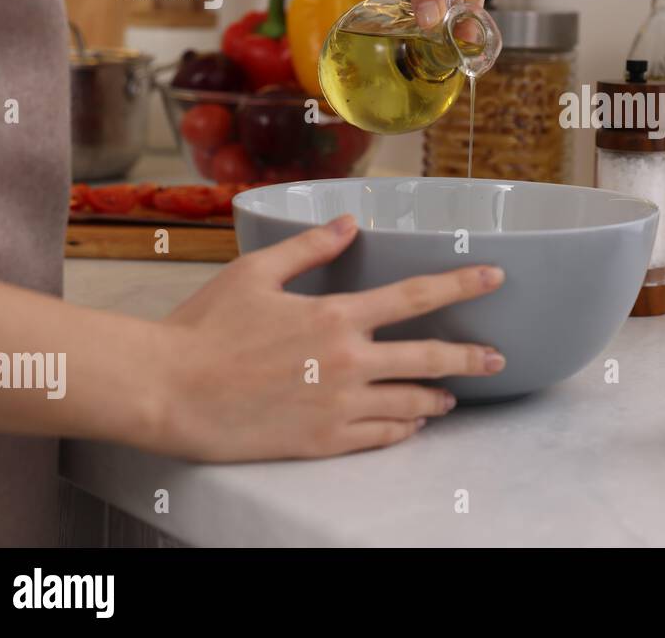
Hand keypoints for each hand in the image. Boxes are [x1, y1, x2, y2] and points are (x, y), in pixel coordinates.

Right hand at [155, 215, 504, 460]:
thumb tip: (350, 223)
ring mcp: (338, 405)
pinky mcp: (321, 441)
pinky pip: (379, 437)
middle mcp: (347, 362)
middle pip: (429, 359)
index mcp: (335, 316)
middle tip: (496, 360)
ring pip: (409, 404)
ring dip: (437, 399)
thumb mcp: (255, 274)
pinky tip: (411, 425)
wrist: (168, 391)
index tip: (495, 277)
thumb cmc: (204, 329)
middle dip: (470, 359)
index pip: (416, 296)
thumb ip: (309, 248)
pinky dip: (403, 430)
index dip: (461, 285)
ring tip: (451, 399)